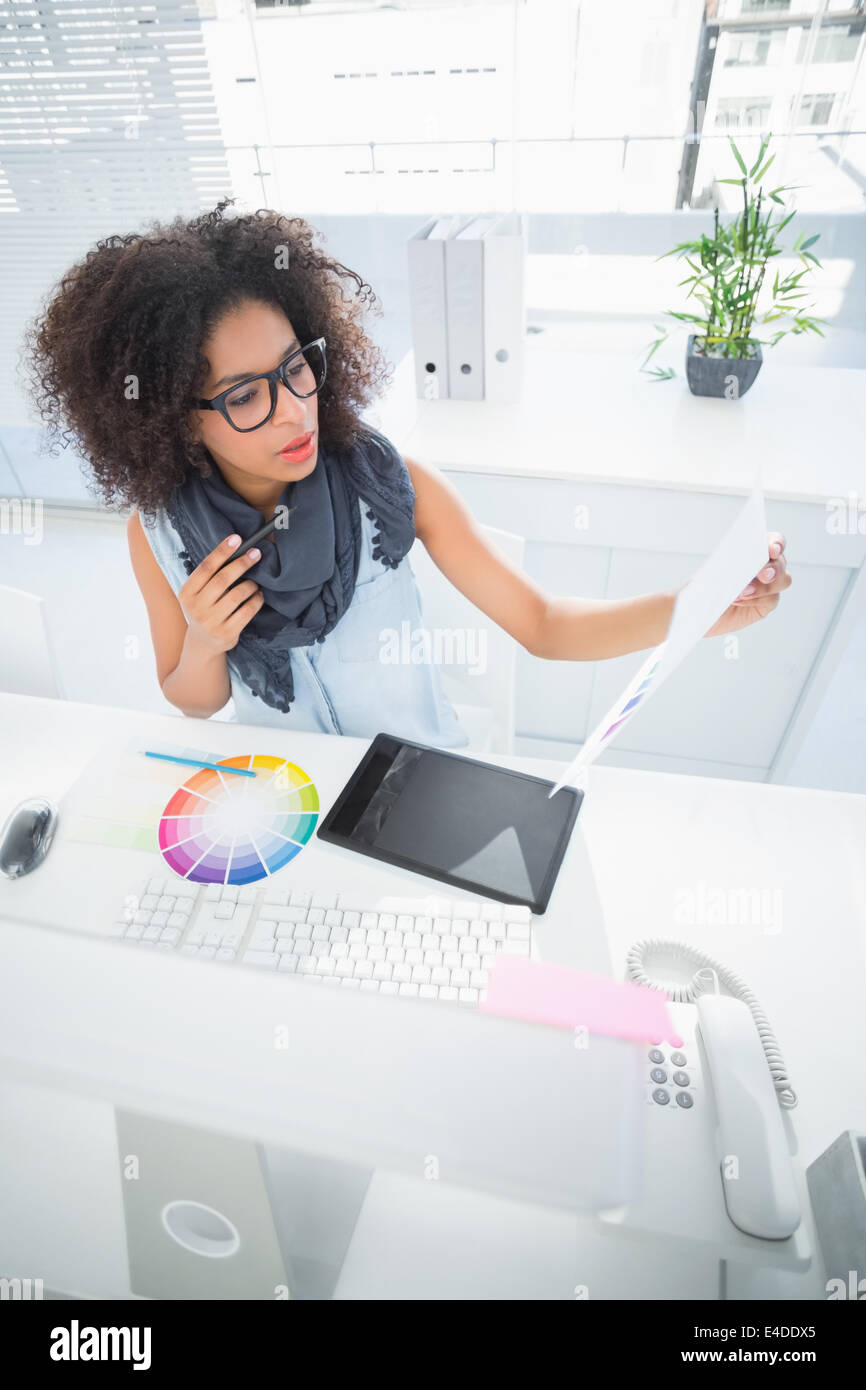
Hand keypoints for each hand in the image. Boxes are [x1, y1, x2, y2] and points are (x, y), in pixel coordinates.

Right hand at [178, 534, 264, 653]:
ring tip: (255, 582)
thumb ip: (210, 576)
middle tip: (256, 554)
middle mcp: (196, 608)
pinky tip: (258, 596)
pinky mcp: (227, 633)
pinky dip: (256, 600)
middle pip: (222, 579)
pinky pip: (247, 611)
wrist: (202, 643)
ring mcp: (211, 622)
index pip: (206, 567)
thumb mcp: (197, 594)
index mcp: (187, 593)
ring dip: (250, 585)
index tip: (237, 539)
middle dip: (241, 564)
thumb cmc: (204, 609)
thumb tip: (235, 549)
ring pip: (237, 595)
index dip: (222, 551)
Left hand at [705, 533, 791, 638]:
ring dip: (764, 586)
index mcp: (754, 549)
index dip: (777, 543)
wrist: (697, 608)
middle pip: (781, 561)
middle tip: (762, 575)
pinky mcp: (765, 604)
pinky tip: (738, 600)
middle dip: (773, 568)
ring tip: (742, 591)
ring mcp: (768, 585)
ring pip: (783, 580)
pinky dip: (756, 600)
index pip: (774, 541)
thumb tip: (741, 558)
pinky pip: (771, 600)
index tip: (771, 550)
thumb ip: (730, 561)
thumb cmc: (703, 584)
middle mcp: (765, 565)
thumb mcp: (712, 568)